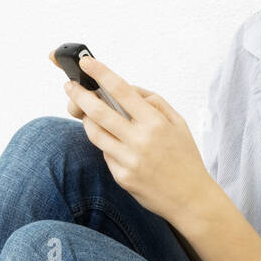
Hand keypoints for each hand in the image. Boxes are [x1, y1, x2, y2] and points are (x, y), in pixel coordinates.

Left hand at [57, 53, 215, 226]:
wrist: (191, 198)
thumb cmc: (185, 157)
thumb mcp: (178, 122)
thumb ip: (154, 102)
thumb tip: (127, 89)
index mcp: (156, 122)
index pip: (122, 90)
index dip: (101, 73)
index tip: (86, 62)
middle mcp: (140, 140)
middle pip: (98, 111)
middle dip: (79, 94)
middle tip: (70, 86)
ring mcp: (129, 160)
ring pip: (95, 133)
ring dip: (86, 119)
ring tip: (85, 112)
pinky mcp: (122, 177)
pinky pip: (106, 154)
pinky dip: (106, 145)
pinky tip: (115, 144)